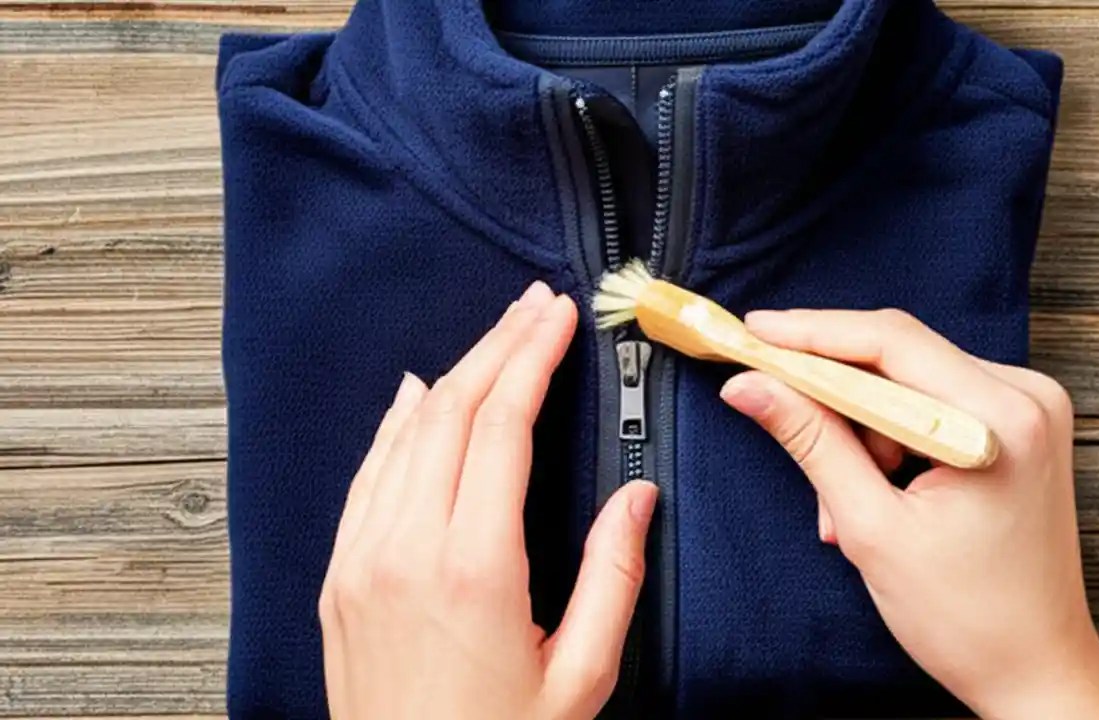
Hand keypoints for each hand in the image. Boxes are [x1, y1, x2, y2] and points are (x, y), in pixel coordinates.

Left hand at [319, 282, 658, 719]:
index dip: (532, 359)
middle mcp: (407, 549)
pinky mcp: (340, 577)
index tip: (557, 319)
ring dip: (454, 374)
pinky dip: (395, 425)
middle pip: (452, 411)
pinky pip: (367, 476)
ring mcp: (363, 560)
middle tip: (534, 307)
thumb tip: (638, 498)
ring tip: (495, 337)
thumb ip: (613, 577)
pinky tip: (416, 396)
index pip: (501, 426)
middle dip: (499, 346)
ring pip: (404, 434)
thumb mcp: (581, 677)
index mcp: (474, 566)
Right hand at [720, 309, 1098, 719]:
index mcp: (1001, 419)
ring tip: (842, 505)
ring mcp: (1030, 410)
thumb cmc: (968, 619)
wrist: (1035, 668)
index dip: (811, 333)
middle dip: (831, 393)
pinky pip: (934, 404)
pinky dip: (891, 439)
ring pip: (910, 383)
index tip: (753, 332)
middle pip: (900, 356)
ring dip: (859, 428)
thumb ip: (810, 442)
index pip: (890, 342)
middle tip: (772, 406)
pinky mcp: (1022, 426)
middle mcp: (1027, 398)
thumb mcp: (871, 528)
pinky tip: (879, 491)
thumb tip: (751, 386)